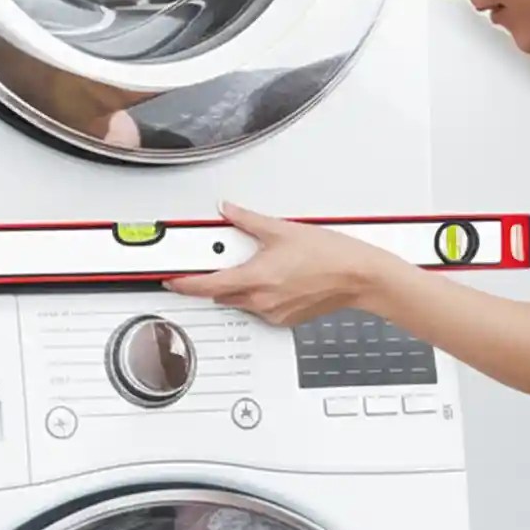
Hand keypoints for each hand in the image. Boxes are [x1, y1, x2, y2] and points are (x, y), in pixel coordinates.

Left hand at [164, 202, 403, 325]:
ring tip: (261, 265)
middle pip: (222, 293)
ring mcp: (273, 313)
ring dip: (240, 286)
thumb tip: (228, 210)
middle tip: (223, 260)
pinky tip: (277, 278)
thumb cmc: (329, 255)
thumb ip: (247, 220)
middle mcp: (261, 300)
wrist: (358, 276)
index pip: (205, 285)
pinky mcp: (285, 319)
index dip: (183, 283)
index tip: (171, 279)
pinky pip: (260, 308)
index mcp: (255, 278)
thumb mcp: (282, 229)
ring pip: (241, 301)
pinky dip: (259, 295)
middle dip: (217, 278)